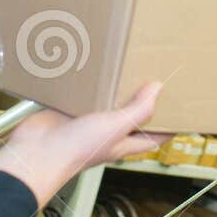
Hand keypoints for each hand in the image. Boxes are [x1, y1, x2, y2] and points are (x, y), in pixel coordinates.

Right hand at [0, 82, 165, 207]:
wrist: (36, 152)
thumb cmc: (76, 149)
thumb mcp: (114, 128)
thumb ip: (138, 111)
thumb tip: (158, 91)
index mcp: (122, 142)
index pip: (152, 136)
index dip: (167, 126)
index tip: (179, 109)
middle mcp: (107, 132)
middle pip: (131, 116)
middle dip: (142, 99)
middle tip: (154, 75)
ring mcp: (87, 121)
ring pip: (107, 102)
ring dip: (115, 87)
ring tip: (127, 64)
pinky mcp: (69, 110)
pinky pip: (83, 95)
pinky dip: (89, 83)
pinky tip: (94, 66)